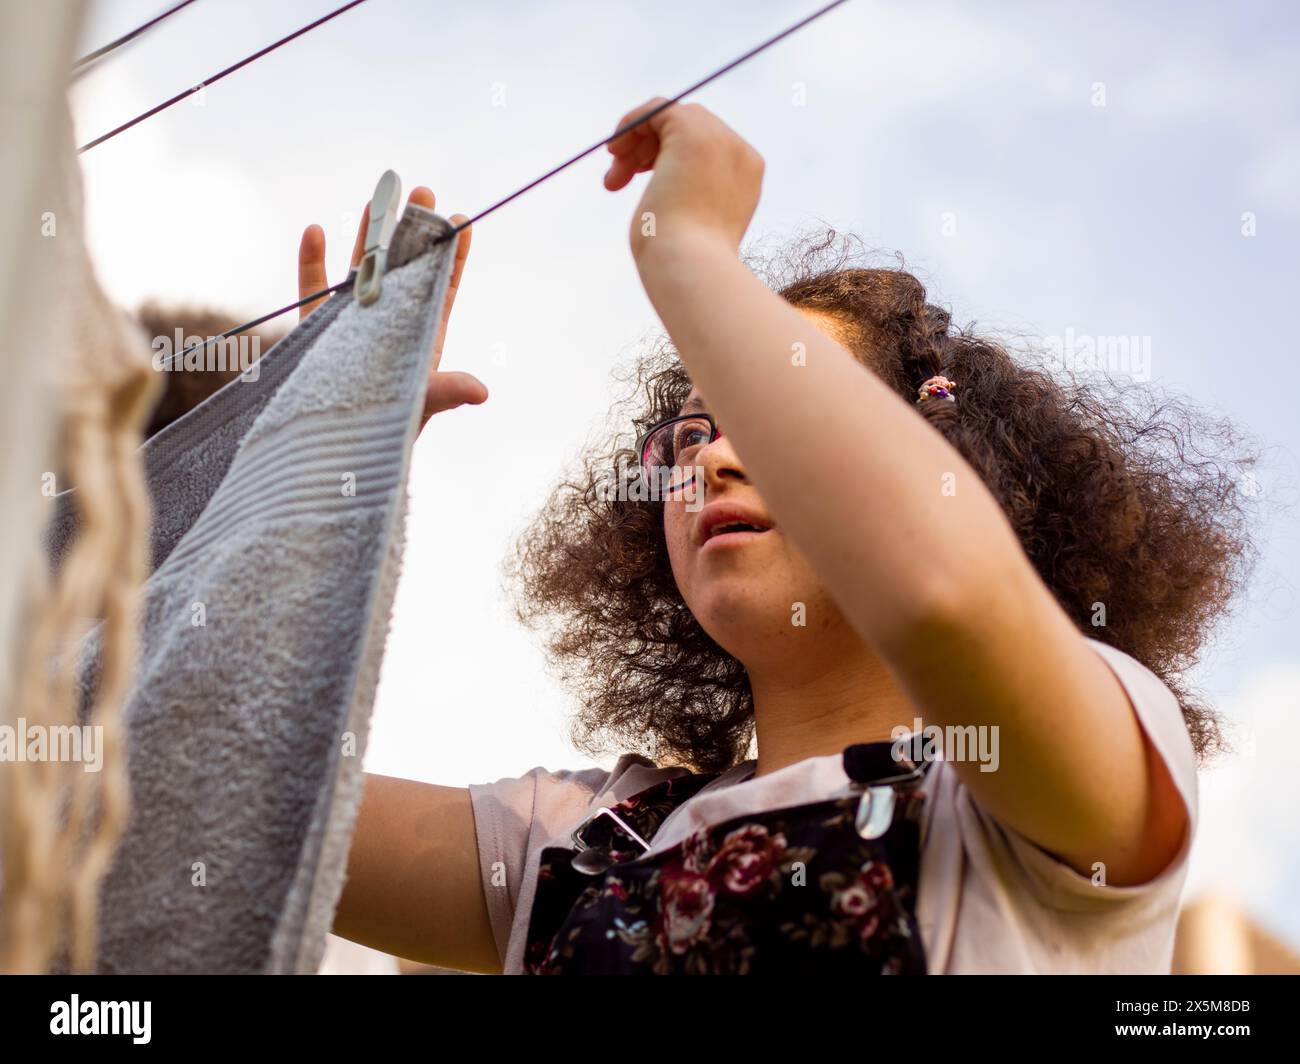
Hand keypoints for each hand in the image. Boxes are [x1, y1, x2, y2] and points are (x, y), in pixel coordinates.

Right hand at [297, 186, 486, 429]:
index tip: (463, 220)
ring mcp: (354, 320)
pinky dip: (312, 260)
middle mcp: (390, 320)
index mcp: (421, 333)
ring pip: (362, 267)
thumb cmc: (391, 425)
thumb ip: (446, 392)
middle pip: (405, 265)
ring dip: (370, 233)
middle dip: (413, 228)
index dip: (453, 254)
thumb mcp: (421, 404)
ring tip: (377, 196)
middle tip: (423, 190)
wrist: (343, 449)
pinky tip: (314, 229)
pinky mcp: (318, 329)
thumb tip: (481, 392)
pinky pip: (312, 288)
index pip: (443, 287)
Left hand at [603, 100, 762, 262]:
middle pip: (689, 128)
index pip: (704, 147)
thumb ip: (684, 199)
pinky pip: (657, 109)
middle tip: (618, 180)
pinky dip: (631, 124)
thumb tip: (665, 189)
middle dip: (648, 150)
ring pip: (671, 118)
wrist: (691, 269)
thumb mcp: (688, 229)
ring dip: (636, 143)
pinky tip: (614, 151)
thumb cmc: (682, 264)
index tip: (635, 181)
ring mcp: (720, 139)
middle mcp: (739, 154)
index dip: (664, 157)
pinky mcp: (692, 131)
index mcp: (745, 178)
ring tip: (614, 178)